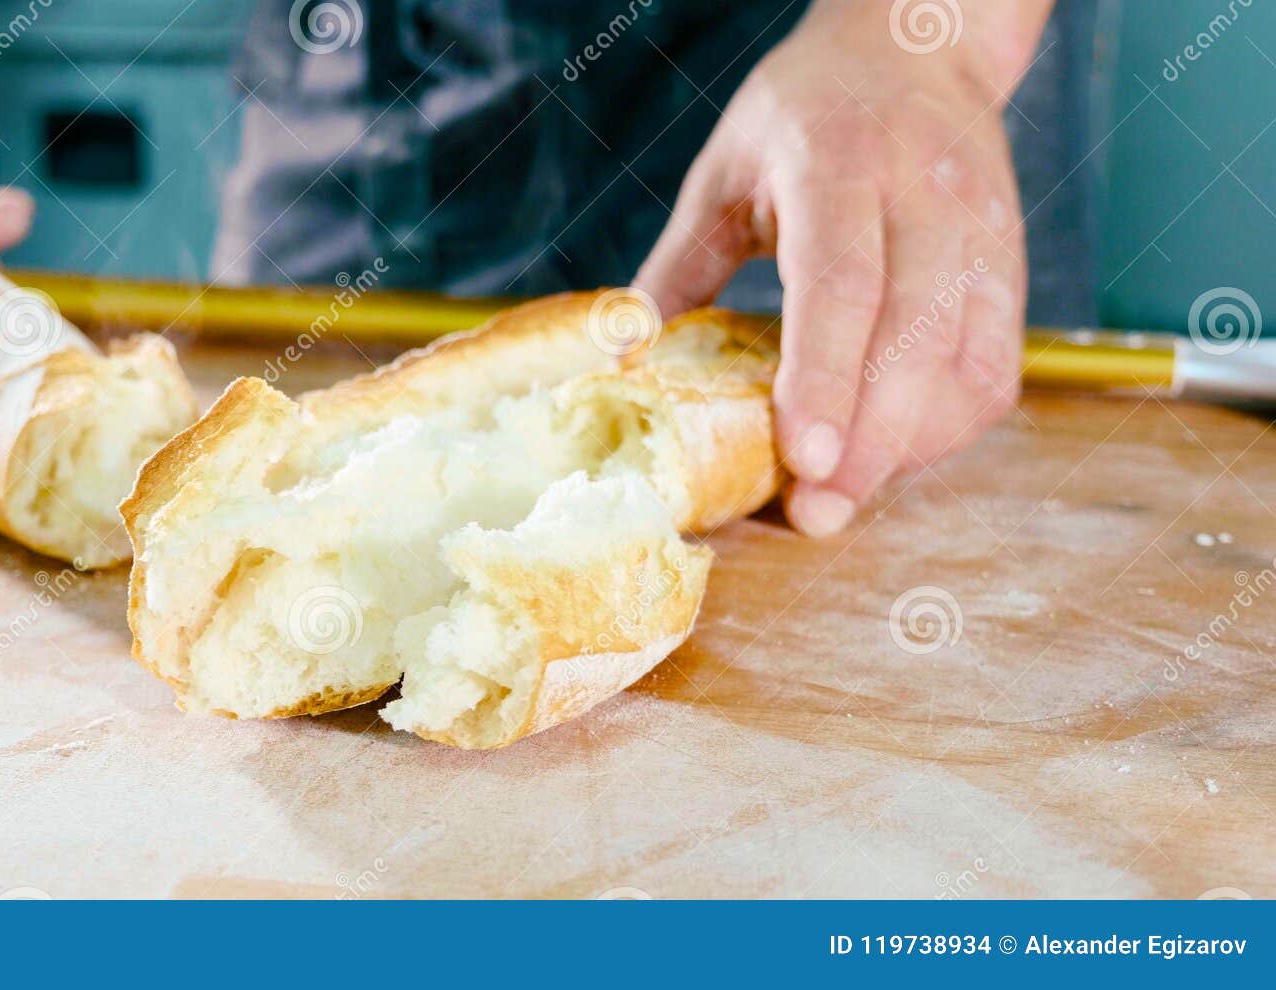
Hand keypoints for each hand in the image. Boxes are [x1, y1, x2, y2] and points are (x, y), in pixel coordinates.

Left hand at [635, 1, 1038, 536]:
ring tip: (845, 496)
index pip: (842, 283)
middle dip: (869, 442)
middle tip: (818, 513)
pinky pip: (996, 368)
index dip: (825, 377)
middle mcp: (924, 196)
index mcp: (838, 162)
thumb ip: (679, 266)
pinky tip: (895, 453)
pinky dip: (947, 426)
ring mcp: (981, 231)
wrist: (916, 46)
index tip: (804, 458)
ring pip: (967, 362)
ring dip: (909, 447)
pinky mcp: (1011, 264)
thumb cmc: (805, 112)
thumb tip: (625, 361)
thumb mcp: (724, 170)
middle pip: (913, 338)